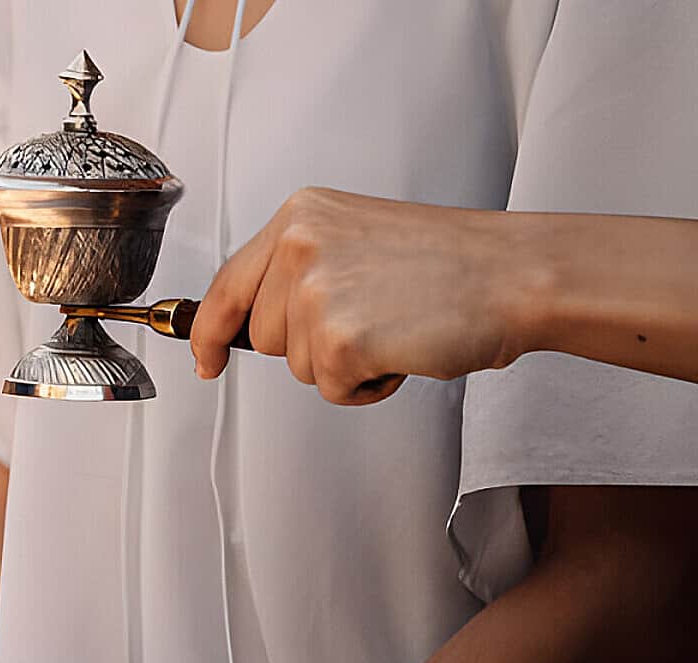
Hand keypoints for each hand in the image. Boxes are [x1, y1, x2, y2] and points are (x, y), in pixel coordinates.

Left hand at [190, 188, 530, 403]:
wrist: (514, 273)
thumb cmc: (448, 263)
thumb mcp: (355, 238)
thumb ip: (298, 270)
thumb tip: (244, 326)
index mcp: (300, 217)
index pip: (228, 285)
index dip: (209, 331)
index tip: (205, 358)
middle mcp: (300, 246)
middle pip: (263, 337)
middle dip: (311, 345)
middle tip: (373, 316)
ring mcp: (317, 291)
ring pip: (298, 367)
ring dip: (344, 364)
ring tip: (394, 326)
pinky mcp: (341, 338)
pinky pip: (335, 390)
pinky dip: (369, 385)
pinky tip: (404, 348)